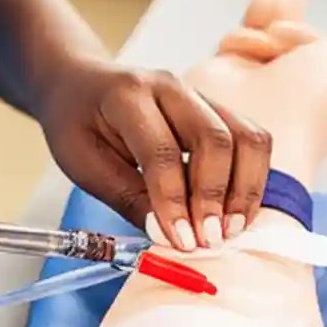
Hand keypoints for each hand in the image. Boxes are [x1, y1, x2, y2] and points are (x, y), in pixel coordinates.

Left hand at [37, 58, 271, 250]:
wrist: (78, 85)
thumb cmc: (76, 124)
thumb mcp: (83, 164)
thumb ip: (126, 196)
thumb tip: (168, 235)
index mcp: (126, 96)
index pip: (162, 150)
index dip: (175, 200)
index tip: (182, 242)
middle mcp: (169, 88)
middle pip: (214, 137)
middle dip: (216, 196)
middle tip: (208, 240)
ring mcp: (199, 95)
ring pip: (245, 136)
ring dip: (245, 188)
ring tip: (230, 230)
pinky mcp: (216, 110)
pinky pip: (250, 140)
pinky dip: (251, 178)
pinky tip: (236, 212)